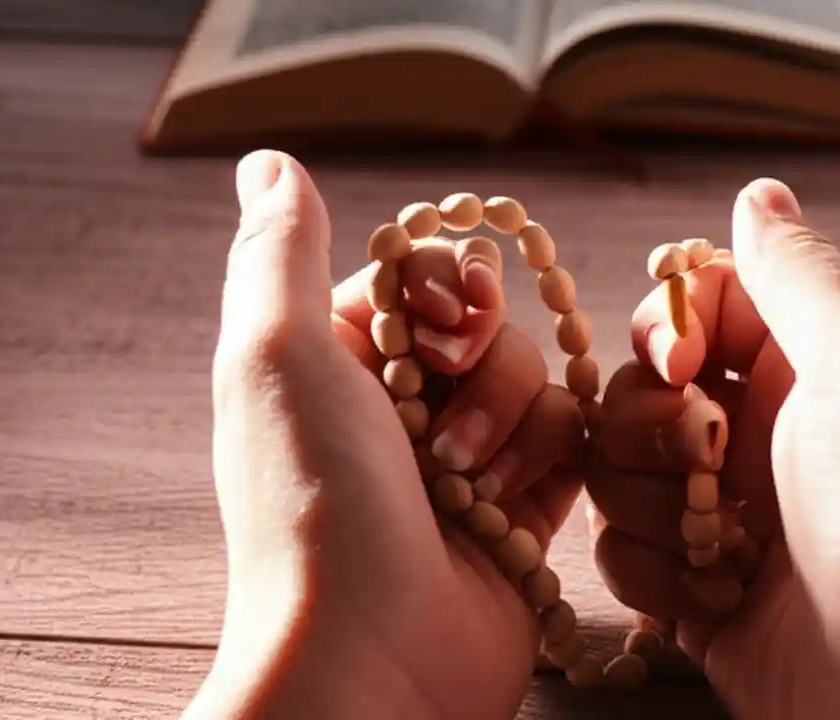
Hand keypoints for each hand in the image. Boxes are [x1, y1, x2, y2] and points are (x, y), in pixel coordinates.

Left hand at [187, 151, 582, 719]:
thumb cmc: (313, 506)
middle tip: (439, 425)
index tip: (443, 325)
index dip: (447, 287)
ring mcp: (464, 457)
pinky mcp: (524, 506)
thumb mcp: (276, 354)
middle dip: (478, 363)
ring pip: (535, 374)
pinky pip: (569, 435)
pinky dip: (548, 458)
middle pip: (486, 322)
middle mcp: (398, 405)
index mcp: (334, 360)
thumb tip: (269, 163)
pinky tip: (509, 503)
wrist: (372, 658)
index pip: (419, 274)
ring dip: (508, 422)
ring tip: (465, 486)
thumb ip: (280, 251)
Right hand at [589, 180, 839, 718]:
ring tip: (719, 547)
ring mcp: (728, 513)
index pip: (697, 303)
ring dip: (645, 506)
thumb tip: (760, 191)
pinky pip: (622, 555)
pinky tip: (720, 599)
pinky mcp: (699, 591)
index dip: (665, 325)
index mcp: (810, 361)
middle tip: (704, 461)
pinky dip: (657, 577)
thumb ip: (801, 268)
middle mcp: (764, 430)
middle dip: (648, 425)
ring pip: (615, 471)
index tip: (678, 363)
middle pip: (637, 387)